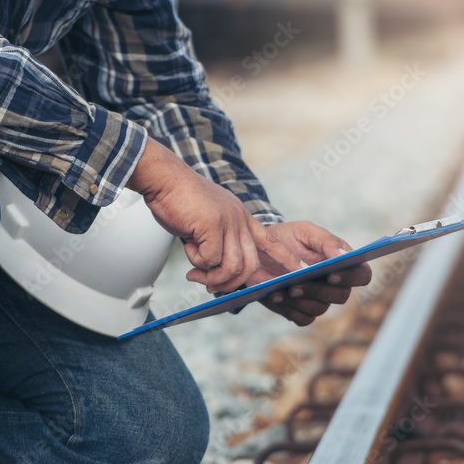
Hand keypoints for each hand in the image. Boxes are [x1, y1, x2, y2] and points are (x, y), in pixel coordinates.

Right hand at [128, 139, 301, 292]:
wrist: (163, 178)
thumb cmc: (179, 200)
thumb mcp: (205, 223)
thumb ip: (216, 243)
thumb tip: (214, 270)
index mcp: (241, 216)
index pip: (270, 239)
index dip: (285, 257)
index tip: (300, 269)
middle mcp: (239, 218)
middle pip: (251, 264)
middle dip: (232, 282)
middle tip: (211, 285)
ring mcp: (228, 221)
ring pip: (232, 266)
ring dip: (212, 276)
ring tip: (195, 273)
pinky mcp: (213, 224)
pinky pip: (211, 259)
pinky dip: (197, 261)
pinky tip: (187, 247)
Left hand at [252, 221, 372, 325]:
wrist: (259, 251)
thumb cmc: (287, 238)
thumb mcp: (305, 231)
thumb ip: (327, 241)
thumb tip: (345, 256)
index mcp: (342, 262)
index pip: (362, 275)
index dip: (351, 278)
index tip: (332, 274)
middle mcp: (334, 284)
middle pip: (341, 296)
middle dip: (318, 290)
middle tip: (296, 284)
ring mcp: (318, 299)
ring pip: (320, 308)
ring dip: (301, 300)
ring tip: (282, 289)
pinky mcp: (300, 310)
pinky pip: (303, 318)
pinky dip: (290, 309)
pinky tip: (276, 296)